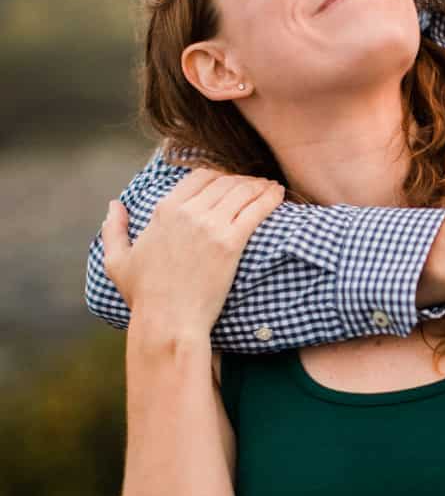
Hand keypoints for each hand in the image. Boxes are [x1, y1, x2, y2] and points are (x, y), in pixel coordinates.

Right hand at [101, 169, 283, 333]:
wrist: (169, 321)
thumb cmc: (145, 296)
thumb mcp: (117, 261)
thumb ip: (114, 230)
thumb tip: (114, 205)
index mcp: (164, 210)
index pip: (198, 176)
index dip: (218, 174)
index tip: (230, 180)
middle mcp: (187, 212)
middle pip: (224, 181)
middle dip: (242, 179)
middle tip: (256, 184)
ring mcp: (210, 226)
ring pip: (242, 191)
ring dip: (259, 185)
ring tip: (271, 187)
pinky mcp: (230, 243)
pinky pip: (256, 210)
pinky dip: (270, 198)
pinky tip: (279, 194)